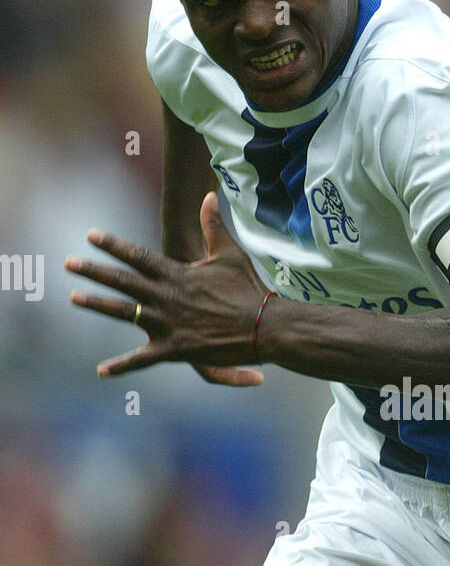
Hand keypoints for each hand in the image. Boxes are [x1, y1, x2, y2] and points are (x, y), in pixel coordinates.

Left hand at [65, 193, 267, 382]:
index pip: (137, 256)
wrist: (263, 327)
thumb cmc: (248, 290)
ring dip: (97, 304)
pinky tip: (102, 370)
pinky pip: (142, 359)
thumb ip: (213, 226)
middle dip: (93, 271)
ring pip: (124, 313)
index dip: (112, 245)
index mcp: (176, 274)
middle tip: (69, 263)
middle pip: (122, 281)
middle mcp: (166, 297)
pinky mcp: (174, 350)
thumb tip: (209, 195)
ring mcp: (167, 324)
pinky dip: (121, 366)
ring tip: (74, 297)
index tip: (91, 236)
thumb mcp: (230, 254)